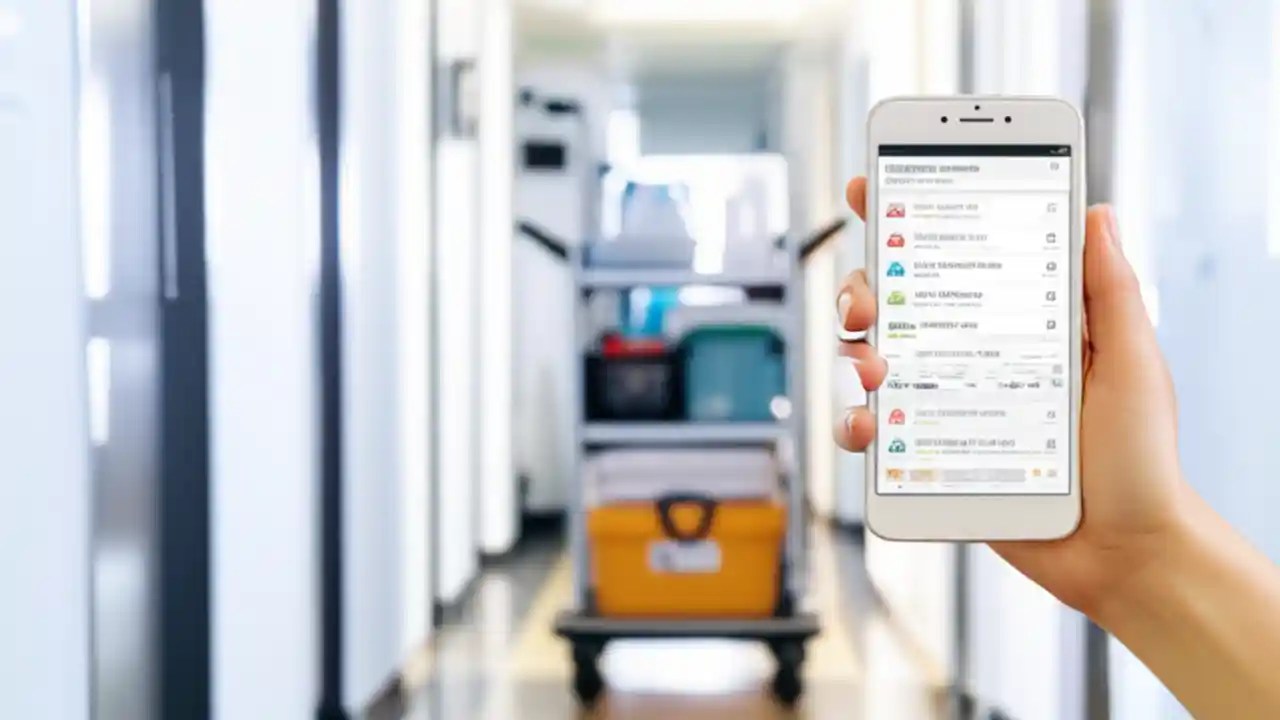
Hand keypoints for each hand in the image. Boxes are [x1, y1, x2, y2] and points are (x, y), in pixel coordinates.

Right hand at [834, 177, 1192, 617]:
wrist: (1123, 551)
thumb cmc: (1141, 458)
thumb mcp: (1133, 362)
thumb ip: (1110, 289)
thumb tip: (1095, 210)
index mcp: (1021, 322)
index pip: (960, 255)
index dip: (912, 215)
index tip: (872, 185)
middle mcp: (975, 356)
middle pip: (898, 299)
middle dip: (866, 284)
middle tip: (869, 298)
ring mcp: (947, 403)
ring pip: (871, 358)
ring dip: (856, 351)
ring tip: (876, 367)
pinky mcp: (929, 454)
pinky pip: (873, 433)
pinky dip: (856, 426)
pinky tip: (870, 427)